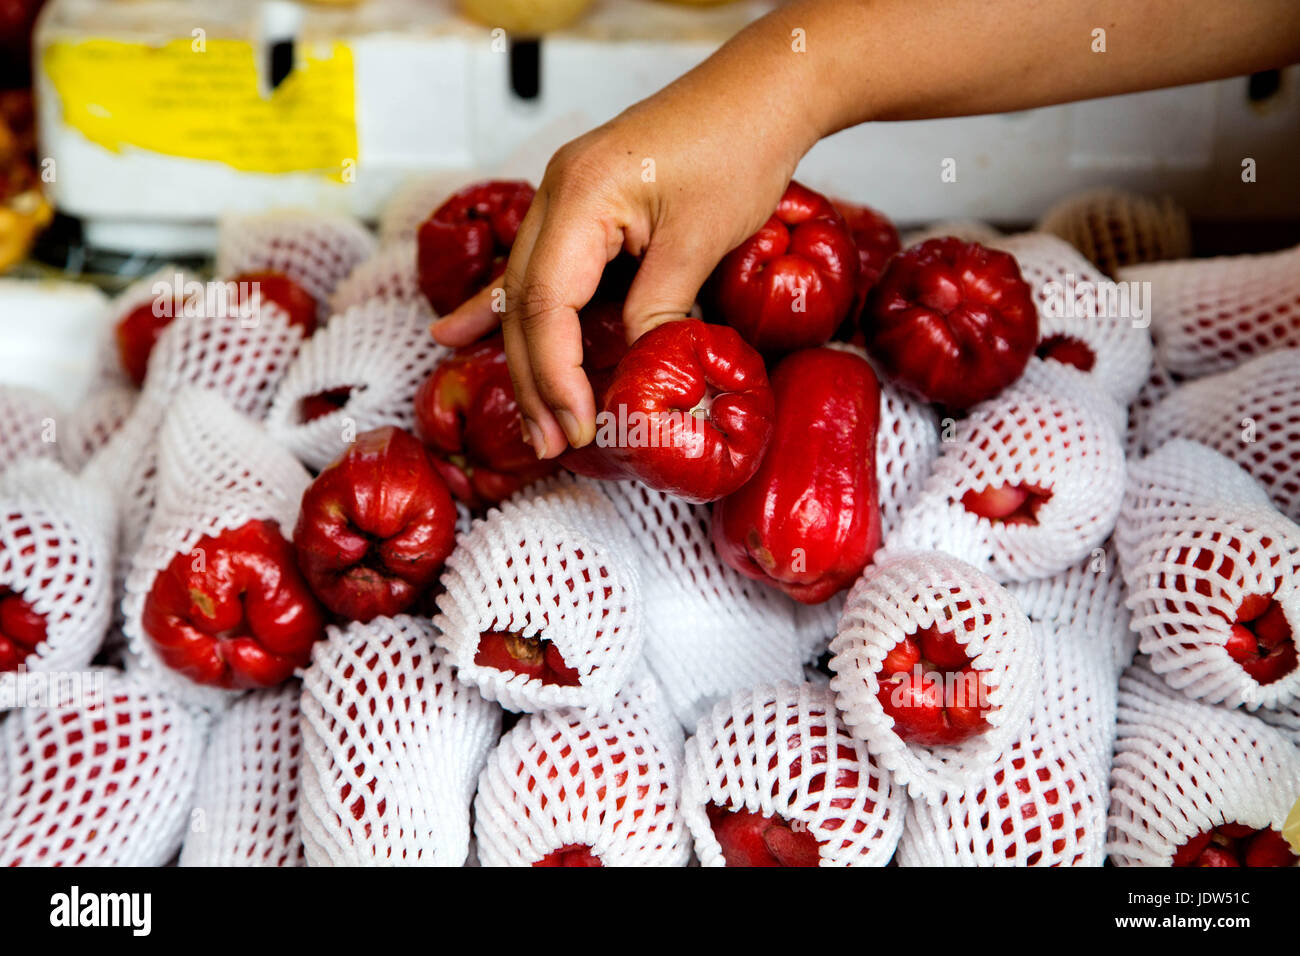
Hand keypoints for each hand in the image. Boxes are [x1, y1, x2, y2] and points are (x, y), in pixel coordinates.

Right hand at [430, 21, 823, 458]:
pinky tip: (457, 333)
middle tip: (552, 443)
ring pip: (526, 292)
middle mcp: (558, 194)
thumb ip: (658, 307)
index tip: (577, 424)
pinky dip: (501, 307)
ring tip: (534, 423)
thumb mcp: (702, 237)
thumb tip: (634, 371)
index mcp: (582, 193)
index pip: (546, 301)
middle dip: (535, 379)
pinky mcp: (580, 208)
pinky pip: (534, 267)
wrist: (758, 92)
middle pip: (526, 303)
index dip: (556, 372)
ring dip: (527, 359)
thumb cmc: (738, 148)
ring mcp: (563, 198)